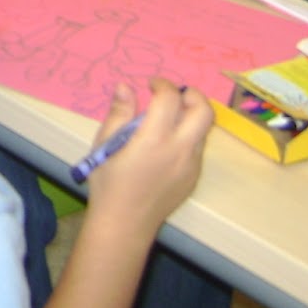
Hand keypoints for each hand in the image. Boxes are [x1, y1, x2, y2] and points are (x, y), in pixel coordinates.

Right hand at [85, 78, 212, 233]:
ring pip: (203, 129)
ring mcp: (190, 165)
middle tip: (172, 95)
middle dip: (191, 95)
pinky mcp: (193, 177)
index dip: (162, 84)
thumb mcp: (104, 145)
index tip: (151, 84)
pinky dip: (187, 135)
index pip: (170, 98)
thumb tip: (125, 87)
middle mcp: (179, 149)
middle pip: (203, 111)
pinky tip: (165, 144)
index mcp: (154, 139)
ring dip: (189, 116)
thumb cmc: (108, 183)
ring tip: (167, 119)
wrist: (125, 223)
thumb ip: (118, 114)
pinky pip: (197, 147)